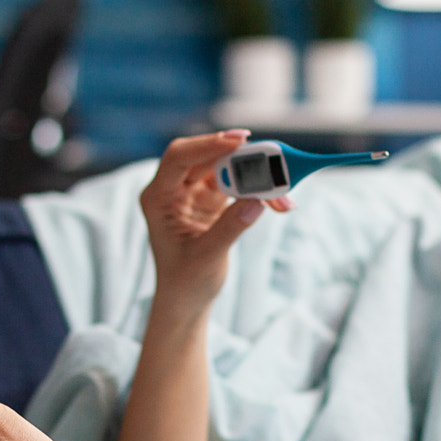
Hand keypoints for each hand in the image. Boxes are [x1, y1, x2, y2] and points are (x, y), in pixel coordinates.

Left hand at [140, 131, 290, 309]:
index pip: (178, 158)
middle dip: (242, 160)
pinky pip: (237, 183)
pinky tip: (277, 201)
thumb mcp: (206, 257)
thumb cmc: (185, 282)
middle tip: (274, 164)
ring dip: (256, 177)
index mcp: (158, 198)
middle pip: (207, 158)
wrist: (186, 300)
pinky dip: (258, 190)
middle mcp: (173, 189)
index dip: (208, 145)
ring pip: (226, 169)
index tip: (240, 141)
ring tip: (282, 195)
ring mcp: (192, 193)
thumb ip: (229, 228)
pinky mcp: (210, 200)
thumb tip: (257, 201)